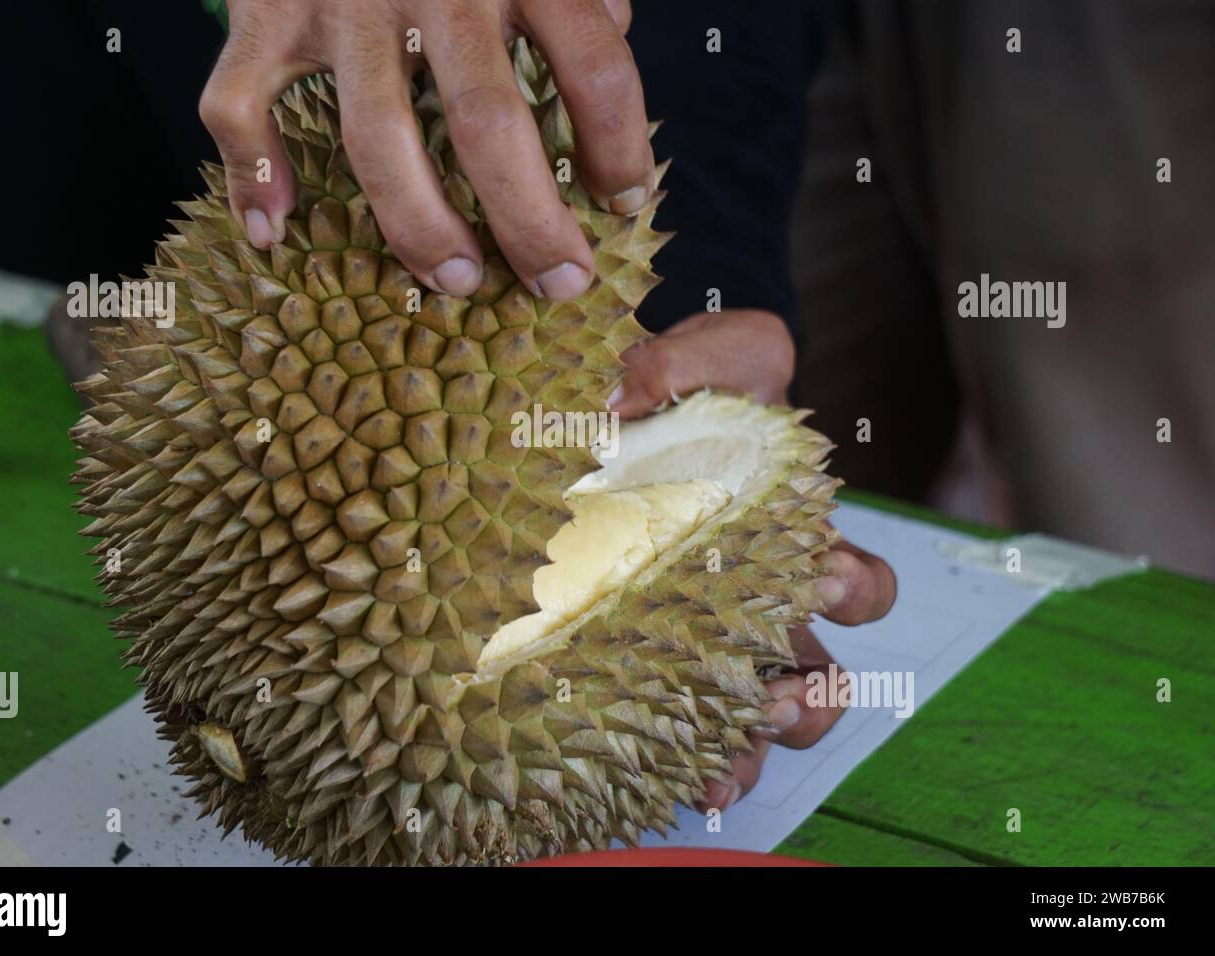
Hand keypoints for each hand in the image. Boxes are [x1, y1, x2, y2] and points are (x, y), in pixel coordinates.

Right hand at [201, 0, 652, 300]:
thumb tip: (613, 33)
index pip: (594, 68)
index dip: (620, 148)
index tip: (624, 202)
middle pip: (488, 123)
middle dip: (529, 221)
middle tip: (558, 282)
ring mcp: (345, 2)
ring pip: (378, 135)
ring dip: (419, 224)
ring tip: (455, 280)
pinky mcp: (267, 10)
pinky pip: (241, 101)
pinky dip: (251, 171)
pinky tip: (271, 231)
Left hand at [613, 309, 897, 810]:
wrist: (647, 401)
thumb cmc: (698, 381)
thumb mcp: (710, 352)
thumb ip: (690, 359)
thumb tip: (629, 397)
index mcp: (798, 541)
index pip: (861, 586)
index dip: (856, 591)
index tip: (825, 576)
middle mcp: (769, 600)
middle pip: (818, 676)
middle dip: (805, 699)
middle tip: (770, 695)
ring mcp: (716, 633)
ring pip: (760, 717)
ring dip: (749, 747)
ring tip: (716, 766)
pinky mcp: (657, 648)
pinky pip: (688, 720)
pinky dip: (688, 753)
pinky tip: (666, 770)